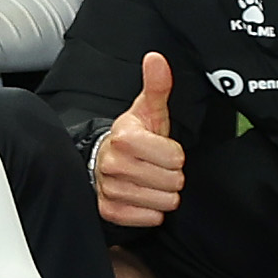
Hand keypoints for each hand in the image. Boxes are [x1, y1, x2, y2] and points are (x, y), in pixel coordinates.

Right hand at [91, 51, 183, 227]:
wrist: (101, 160)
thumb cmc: (132, 137)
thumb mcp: (147, 111)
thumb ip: (157, 86)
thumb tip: (157, 59)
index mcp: (125, 137)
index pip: (175, 158)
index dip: (174, 154)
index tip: (162, 150)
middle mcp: (113, 164)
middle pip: (172, 182)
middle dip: (170, 176)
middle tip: (157, 167)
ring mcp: (110, 189)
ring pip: (163, 202)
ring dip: (162, 194)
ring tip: (151, 181)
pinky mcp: (110, 210)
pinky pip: (149, 218)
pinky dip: (151, 211)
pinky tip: (143, 196)